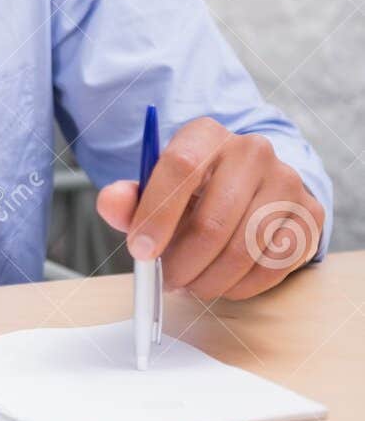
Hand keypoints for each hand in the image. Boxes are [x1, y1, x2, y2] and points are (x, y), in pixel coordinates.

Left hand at [95, 117, 324, 299]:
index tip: (140, 252)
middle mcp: (252, 150)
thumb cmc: (194, 192)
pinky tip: (224, 281)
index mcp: (206, 134)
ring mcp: (286, 181)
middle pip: (212, 221)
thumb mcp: (156, 190)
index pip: (180, 168)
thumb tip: (111, 203)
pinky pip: (271, 266)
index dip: (156, 216)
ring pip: (242, 250)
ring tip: (193, 282)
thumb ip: (129, 199)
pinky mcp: (308, 214)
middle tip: (167, 280)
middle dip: (182, 263)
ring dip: (209, 280)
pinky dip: (241, 285)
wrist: (251, 188)